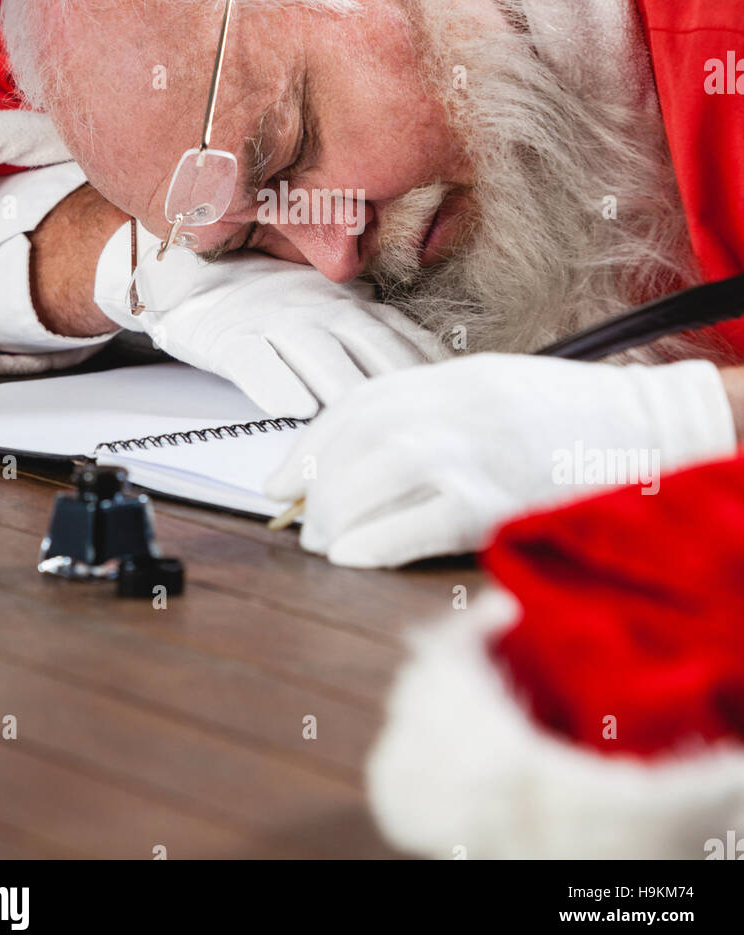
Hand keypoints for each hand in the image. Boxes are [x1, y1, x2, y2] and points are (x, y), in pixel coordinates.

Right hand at [94, 223, 444, 416]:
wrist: (196, 279)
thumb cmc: (272, 307)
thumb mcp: (329, 311)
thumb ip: (373, 337)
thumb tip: (430, 374)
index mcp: (347, 303)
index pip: (398, 334)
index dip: (426, 364)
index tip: (455, 395)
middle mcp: (316, 307)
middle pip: (365, 345)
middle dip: (398, 382)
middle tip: (425, 420)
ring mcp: (272, 319)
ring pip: (315, 354)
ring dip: (342, 388)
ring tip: (367, 424)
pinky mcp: (229, 336)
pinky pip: (254, 359)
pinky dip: (274, 382)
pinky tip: (293, 408)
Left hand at [264, 353, 736, 566]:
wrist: (654, 433)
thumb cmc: (578, 419)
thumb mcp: (499, 391)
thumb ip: (438, 411)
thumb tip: (372, 453)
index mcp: (454, 377)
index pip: (358, 404)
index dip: (309, 443)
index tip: (281, 477)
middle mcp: (456, 406)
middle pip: (356, 442)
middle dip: (317, 487)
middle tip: (304, 522)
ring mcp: (475, 452)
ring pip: (373, 480)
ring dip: (336, 518)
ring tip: (325, 544)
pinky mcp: (495, 502)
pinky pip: (413, 524)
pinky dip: (373, 542)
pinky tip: (355, 556)